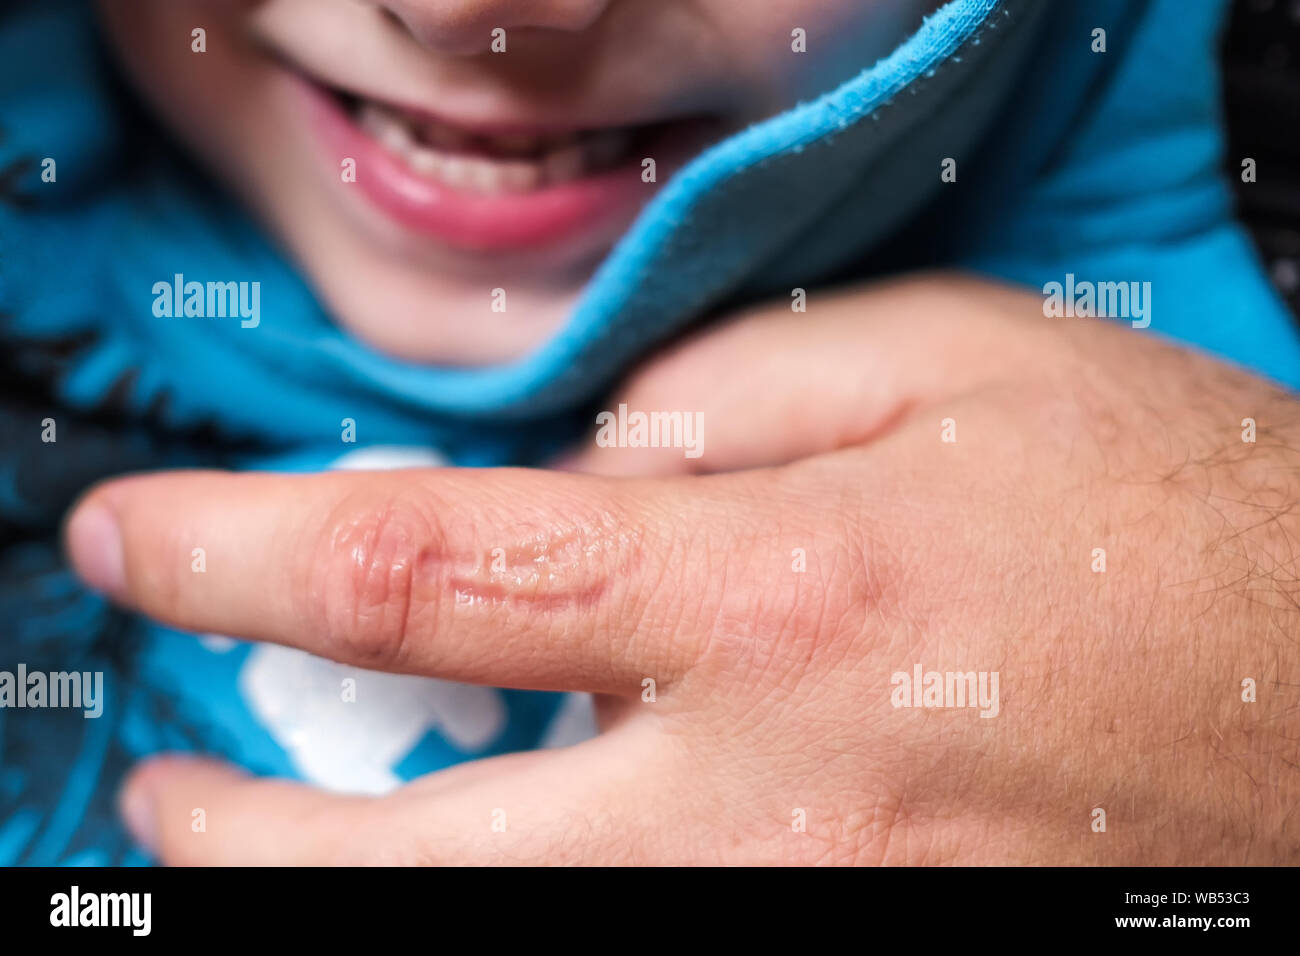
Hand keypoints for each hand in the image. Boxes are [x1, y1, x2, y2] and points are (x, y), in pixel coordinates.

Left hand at [66, 274, 1299, 863]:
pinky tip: (488, 865)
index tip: (139, 541)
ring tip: (254, 854)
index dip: (238, 553)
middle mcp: (762, 799)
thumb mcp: (957, 367)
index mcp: (770, 594)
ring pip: (491, 943)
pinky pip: (630, 954)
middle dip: (232, 829)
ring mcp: (802, 918)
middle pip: (399, 854)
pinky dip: (515, 911)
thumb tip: (590, 458)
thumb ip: (729, 395)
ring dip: (336, 902)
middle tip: (158, 791)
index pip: (419, 572)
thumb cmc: (1164, 515)